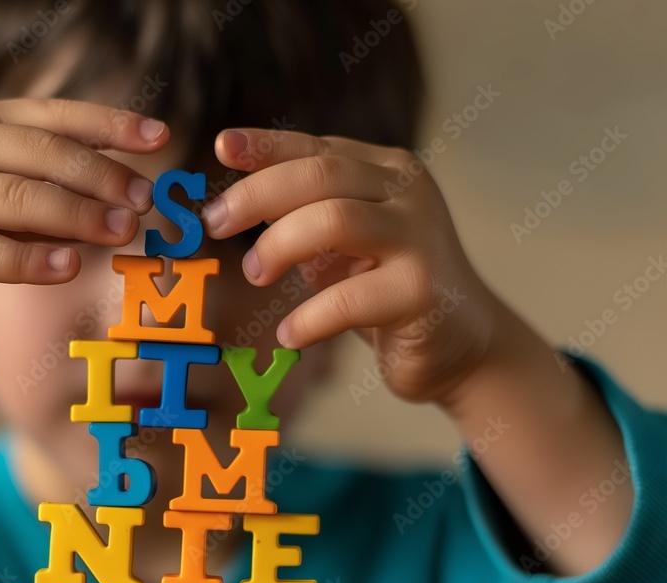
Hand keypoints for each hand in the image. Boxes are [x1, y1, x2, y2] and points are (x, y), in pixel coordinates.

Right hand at [0, 99, 166, 413]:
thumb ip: (26, 183)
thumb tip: (107, 203)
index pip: (54, 115)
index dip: (111, 125)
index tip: (159, 137)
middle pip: (49, 154)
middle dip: (106, 176)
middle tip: (147, 200)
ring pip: (26, 199)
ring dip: (82, 215)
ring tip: (124, 230)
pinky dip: (35, 261)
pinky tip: (69, 267)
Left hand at [202, 129, 500, 404]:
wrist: (461, 343)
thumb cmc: (387, 286)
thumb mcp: (341, 241)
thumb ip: (302, 213)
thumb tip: (234, 202)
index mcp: (386, 171)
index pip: (317, 147)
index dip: (266, 145)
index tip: (220, 146)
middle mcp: (408, 192)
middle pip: (321, 176)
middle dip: (257, 195)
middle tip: (216, 224)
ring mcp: (420, 239)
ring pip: (335, 221)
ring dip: (279, 246)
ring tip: (255, 274)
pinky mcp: (422, 292)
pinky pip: (349, 298)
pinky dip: (308, 318)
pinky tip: (289, 334)